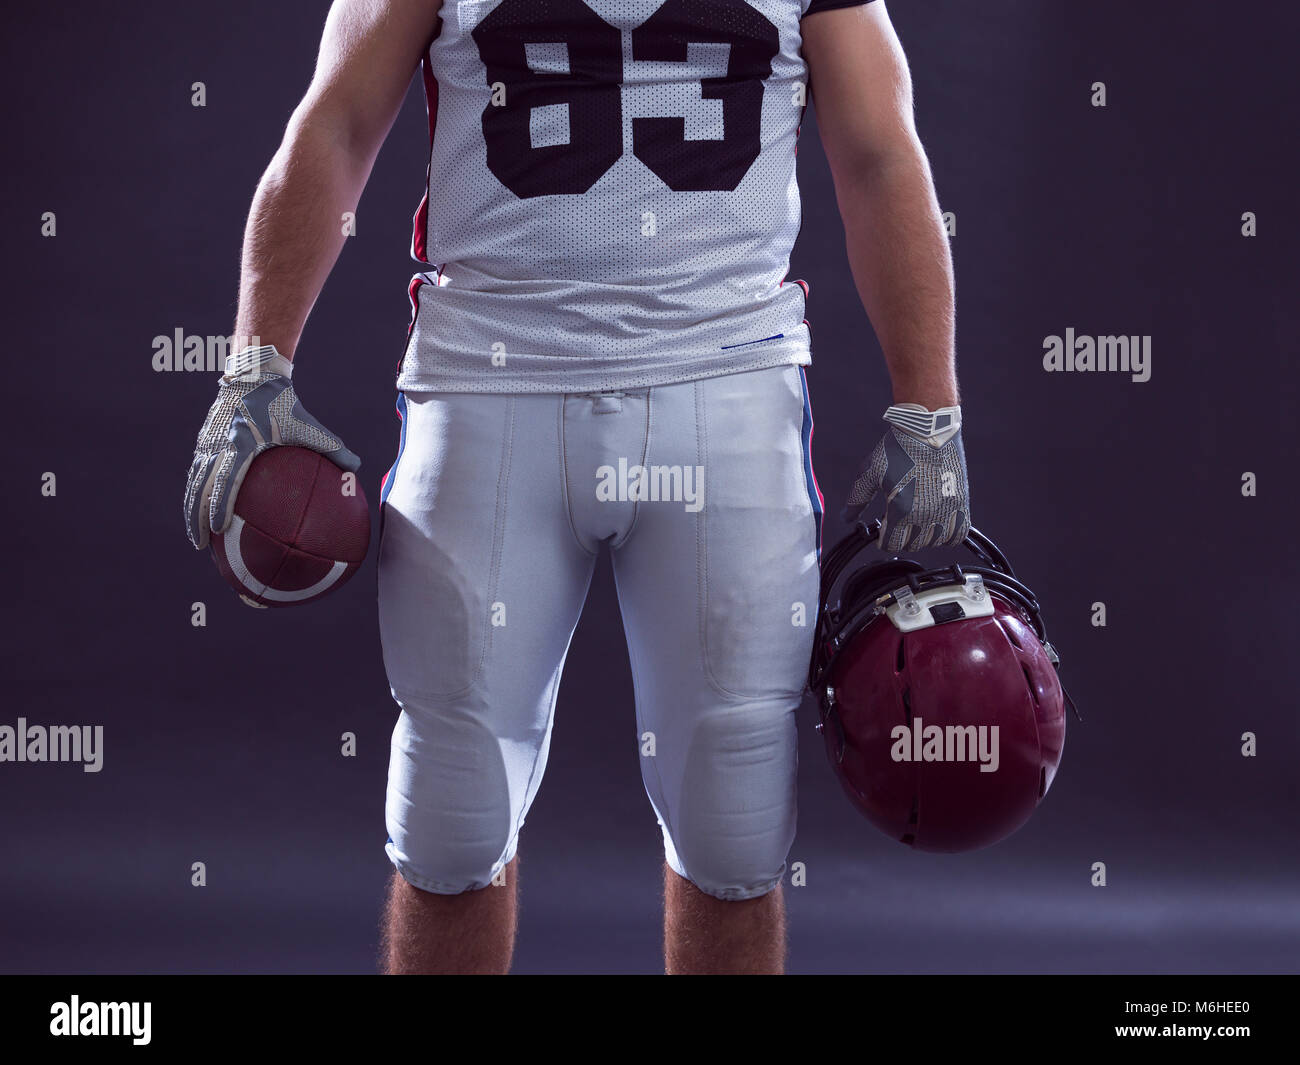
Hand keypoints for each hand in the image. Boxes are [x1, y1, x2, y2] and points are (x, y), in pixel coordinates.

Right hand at [183, 345, 359, 548]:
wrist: (254, 373)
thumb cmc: (283, 402)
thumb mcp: (308, 424)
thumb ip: (332, 447)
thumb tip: (357, 468)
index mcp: (241, 443)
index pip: (225, 480)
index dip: (219, 506)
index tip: (220, 529)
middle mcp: (218, 444)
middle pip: (200, 487)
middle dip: (197, 518)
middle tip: (201, 544)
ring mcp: (208, 442)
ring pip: (195, 482)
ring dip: (192, 509)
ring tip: (197, 536)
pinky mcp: (205, 440)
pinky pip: (197, 471)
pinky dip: (196, 492)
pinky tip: (202, 511)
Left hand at [842, 403, 970, 551]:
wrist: (929, 429)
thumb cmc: (898, 448)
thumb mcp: (870, 473)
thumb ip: (857, 499)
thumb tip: (846, 518)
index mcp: (901, 510)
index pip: (891, 545)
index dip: (884, 540)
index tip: (883, 532)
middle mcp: (926, 515)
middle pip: (913, 546)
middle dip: (902, 538)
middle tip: (899, 523)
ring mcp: (947, 510)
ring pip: (935, 542)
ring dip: (924, 537)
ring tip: (917, 523)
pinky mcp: (961, 503)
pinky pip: (958, 534)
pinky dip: (948, 534)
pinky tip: (938, 524)